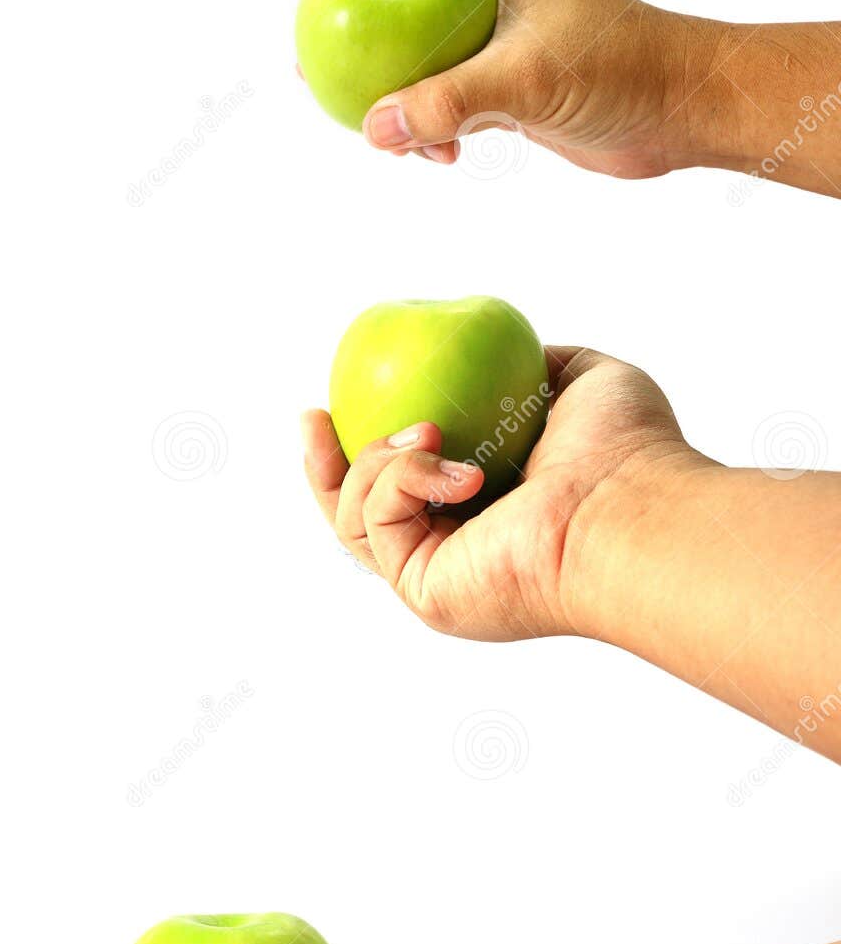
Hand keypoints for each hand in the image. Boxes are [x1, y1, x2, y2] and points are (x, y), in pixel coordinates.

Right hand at [302, 345, 693, 640]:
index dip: (371, 442)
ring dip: (375, 459)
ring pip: (355, 516)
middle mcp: (457, 550)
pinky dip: (402, 480)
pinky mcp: (423, 589)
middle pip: (360, 511)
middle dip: (324, 467)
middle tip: (313, 417)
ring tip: (428, 429)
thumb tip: (507, 353)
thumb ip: (540, 367)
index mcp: (490, 510)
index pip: (412, 481)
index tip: (343, 398)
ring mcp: (436, 575)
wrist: (630, 514)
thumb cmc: (628, 452)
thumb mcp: (585, 380)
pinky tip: (457, 469)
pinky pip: (378, 521)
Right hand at [310, 0, 714, 177]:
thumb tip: (375, 129)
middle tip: (321, 68)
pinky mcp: (510, 81)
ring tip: (386, 135)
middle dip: (360, 28)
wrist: (682, 110)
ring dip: (396, 93)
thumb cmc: (623, 70)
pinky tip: (438, 157)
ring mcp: (502, 34)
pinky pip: (445, 95)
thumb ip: (446, 102)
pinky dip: (430, 124)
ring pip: (420, 50)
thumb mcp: (526, 79)